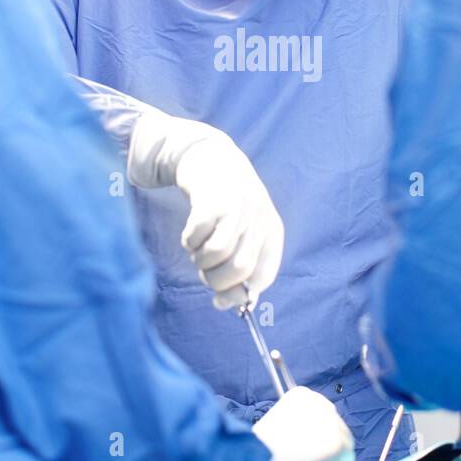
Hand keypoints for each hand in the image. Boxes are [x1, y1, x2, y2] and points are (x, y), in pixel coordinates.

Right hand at [128, 111, 283, 309]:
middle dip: (215, 281)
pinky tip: (190, 234)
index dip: (239, 294)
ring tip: (197, 249)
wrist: (211, 156)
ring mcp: (237, 208)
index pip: (262, 277)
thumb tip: (230, 304)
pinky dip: (188, 242)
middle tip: (204, 270)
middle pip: (238, 270)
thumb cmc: (227, 204)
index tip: (220, 300)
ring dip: (199, 261)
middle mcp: (259, 220)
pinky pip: (197, 237)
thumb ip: (240, 264)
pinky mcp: (212, 200)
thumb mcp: (244, 230)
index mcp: (272, 232)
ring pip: (216, 256)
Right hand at [253, 387, 354, 460]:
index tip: (310, 443)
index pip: (320, 409)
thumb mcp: (278, 424)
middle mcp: (319, 403)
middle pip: (335, 423)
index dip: (318, 429)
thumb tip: (313, 436)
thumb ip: (298, 422)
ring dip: (331, 455)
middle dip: (326, 441)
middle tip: (313, 458)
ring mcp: (331, 423)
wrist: (257, 460)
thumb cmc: (261, 447)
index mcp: (302, 394)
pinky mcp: (339, 444)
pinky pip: (347, 458)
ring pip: (344, 440)